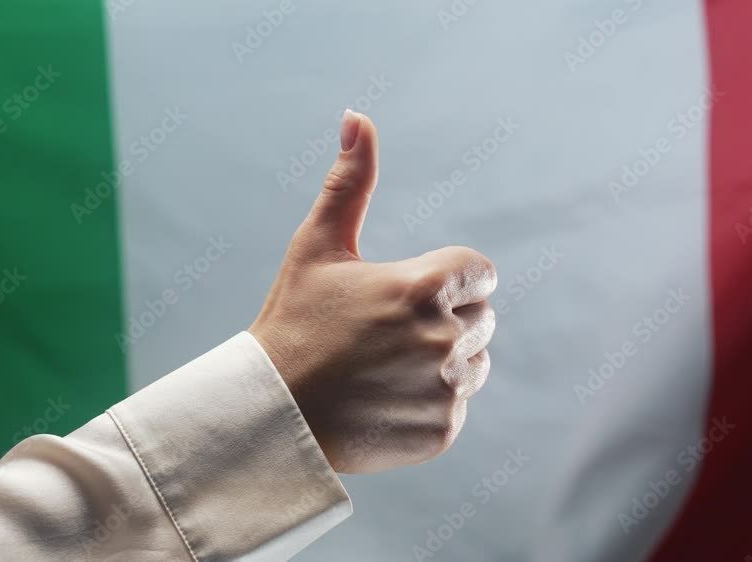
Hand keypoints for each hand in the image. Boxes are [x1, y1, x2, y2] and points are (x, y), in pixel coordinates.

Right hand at [249, 110, 496, 472]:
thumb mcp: (316, 246)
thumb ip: (349, 182)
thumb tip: (357, 117)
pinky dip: (428, 404)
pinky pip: (455, 407)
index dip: (446, 280)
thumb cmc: (293, 322)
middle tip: (385, 336)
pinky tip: (384, 402)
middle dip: (444, 320)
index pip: (480, 273)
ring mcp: (445, 389)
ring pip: (474, 364)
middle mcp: (445, 338)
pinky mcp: (441, 432)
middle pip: (481, 318)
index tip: (407, 295)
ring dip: (444, 364)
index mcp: (424, 286)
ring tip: (385, 369)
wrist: (270, 414)